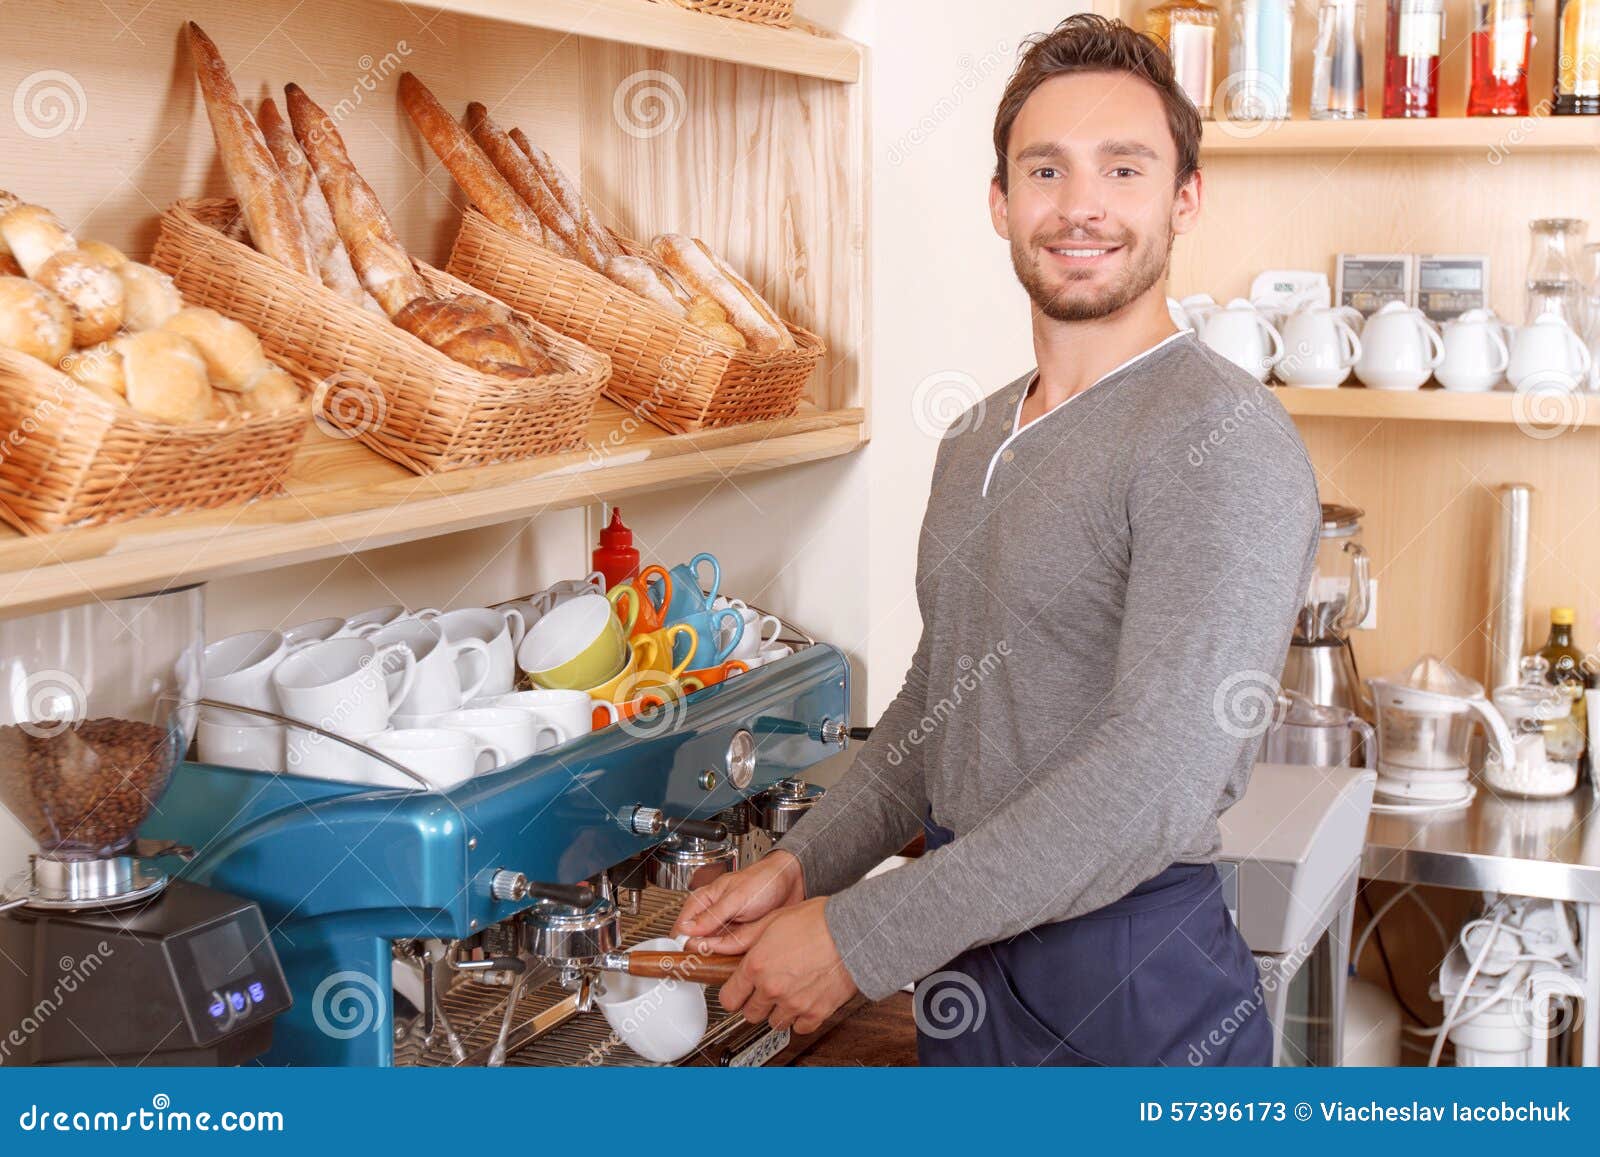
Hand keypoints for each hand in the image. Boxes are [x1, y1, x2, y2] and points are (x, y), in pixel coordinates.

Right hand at [672, 849, 805, 953]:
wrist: (791, 883)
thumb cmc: (764, 881)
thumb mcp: (735, 898)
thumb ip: (711, 916)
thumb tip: (686, 930)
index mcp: (704, 900)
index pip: (682, 927)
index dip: (681, 943)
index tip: (686, 958)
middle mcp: (712, 915)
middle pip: (695, 942)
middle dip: (699, 954)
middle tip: (707, 963)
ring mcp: (726, 928)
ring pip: (711, 949)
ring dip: (715, 957)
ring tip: (723, 961)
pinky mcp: (739, 937)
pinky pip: (728, 952)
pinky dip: (729, 957)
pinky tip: (734, 961)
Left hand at [718, 897, 856, 1035]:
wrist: (854, 932)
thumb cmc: (819, 921)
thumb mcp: (774, 919)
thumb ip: (745, 938)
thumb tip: (718, 944)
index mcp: (757, 966)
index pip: (729, 998)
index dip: (733, 993)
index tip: (738, 990)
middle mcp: (772, 988)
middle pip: (750, 1014)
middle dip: (755, 1002)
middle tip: (765, 988)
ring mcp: (794, 1004)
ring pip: (774, 1023)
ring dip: (777, 1011)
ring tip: (788, 992)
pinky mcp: (816, 1013)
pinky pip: (800, 1028)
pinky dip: (800, 1018)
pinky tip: (804, 1000)